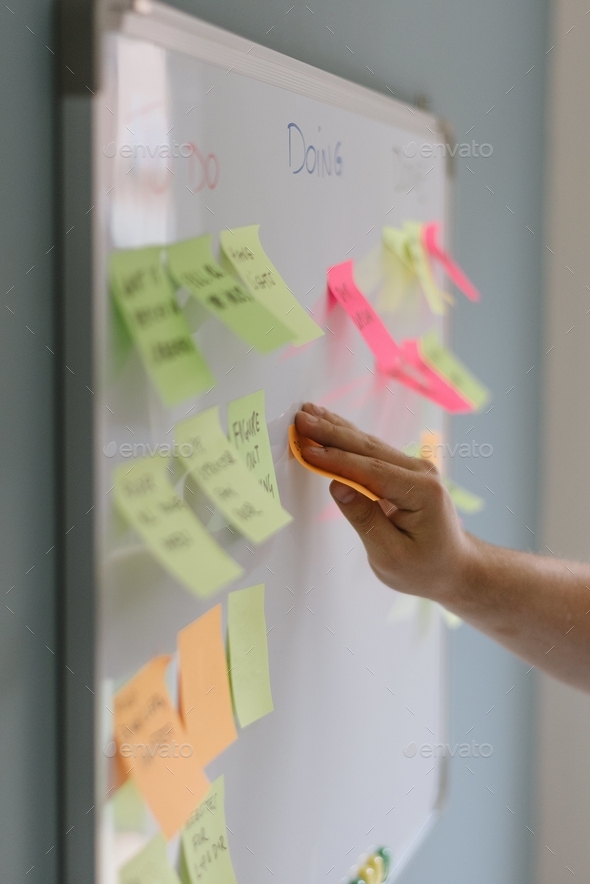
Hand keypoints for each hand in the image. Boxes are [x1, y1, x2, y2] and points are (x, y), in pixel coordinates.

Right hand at [295, 403, 472, 603]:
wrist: (454, 567)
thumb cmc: (424, 568)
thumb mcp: (390, 554)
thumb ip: (364, 519)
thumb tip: (337, 486)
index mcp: (421, 492)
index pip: (370, 471)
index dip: (336, 459)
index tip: (306, 450)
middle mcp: (420, 472)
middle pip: (368, 449)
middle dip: (331, 432)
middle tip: (301, 419)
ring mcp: (414, 468)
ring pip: (368, 444)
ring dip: (336, 429)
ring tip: (308, 413)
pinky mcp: (405, 470)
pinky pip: (372, 452)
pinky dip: (347, 439)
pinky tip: (330, 424)